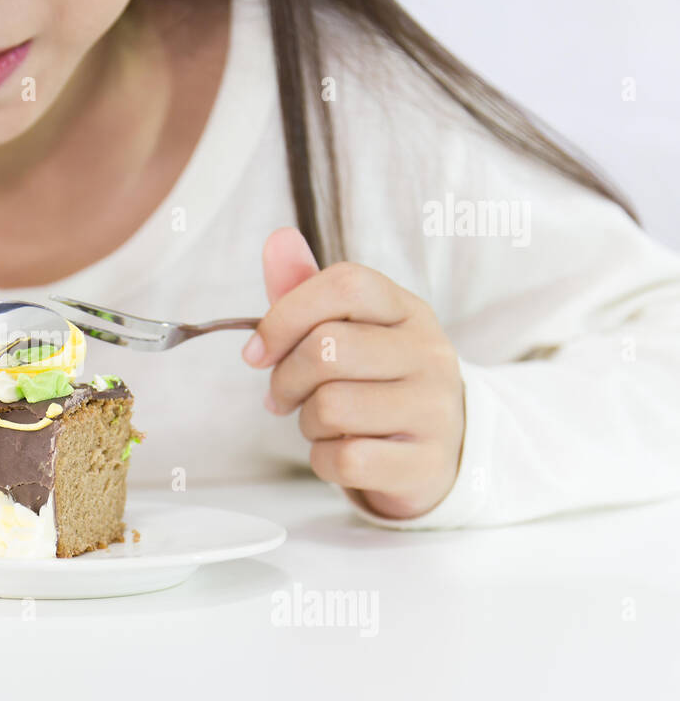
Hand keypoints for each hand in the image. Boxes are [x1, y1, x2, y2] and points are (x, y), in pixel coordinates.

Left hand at [243, 227, 463, 519]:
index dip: (285, 314)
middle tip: (283, 396)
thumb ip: (308, 290)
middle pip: (327, 348)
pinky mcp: (426, 462)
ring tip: (324, 423)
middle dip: (285, 379)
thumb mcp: (352, 331)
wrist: (444, 450)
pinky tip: (340, 452)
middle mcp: (429, 352)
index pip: (345, 284)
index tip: (256, 352)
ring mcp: (433, 408)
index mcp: (407, 310)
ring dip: (307, 423)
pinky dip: (324, 461)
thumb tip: (277, 239)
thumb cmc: (378, 383)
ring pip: (331, 407)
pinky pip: (345, 459)